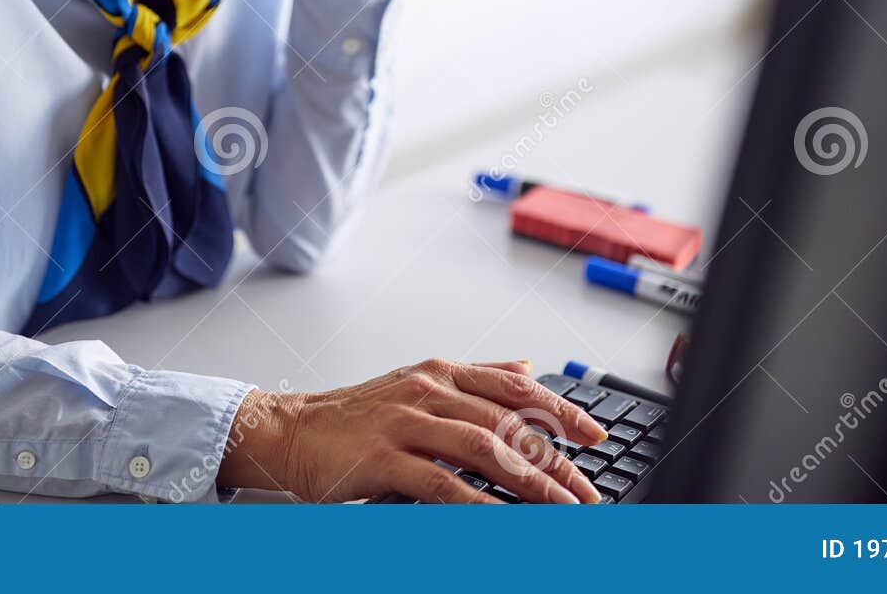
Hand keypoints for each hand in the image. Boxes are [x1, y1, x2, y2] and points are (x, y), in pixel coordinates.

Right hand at [217, 358, 607, 502]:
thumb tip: (527, 367)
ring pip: (483, 449)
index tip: (596, 438)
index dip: (561, 412)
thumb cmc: (356, 414)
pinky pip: (439, 483)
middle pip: (508, 424)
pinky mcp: (382, 459)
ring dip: (529, 482)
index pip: (516, 388)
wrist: (290, 430)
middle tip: (588, 492)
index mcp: (442, 373)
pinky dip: (476, 503)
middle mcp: (429, 391)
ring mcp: (405, 423)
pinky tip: (501, 519)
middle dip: (556, 461)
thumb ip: (476, 377)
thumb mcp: (419, 383)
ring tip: (561, 509)